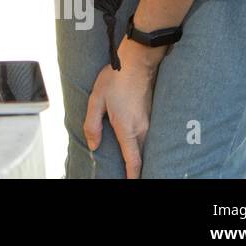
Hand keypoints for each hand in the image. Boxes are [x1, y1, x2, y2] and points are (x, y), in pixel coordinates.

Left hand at [84, 40, 165, 178]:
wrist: (137, 62)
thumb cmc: (115, 80)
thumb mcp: (96, 101)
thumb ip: (92, 125)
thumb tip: (93, 145)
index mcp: (127, 129)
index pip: (133, 161)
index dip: (132, 176)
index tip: (129, 183)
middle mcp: (142, 129)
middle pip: (142, 157)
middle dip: (137, 169)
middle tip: (128, 175)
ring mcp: (150, 122)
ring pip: (147, 147)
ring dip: (142, 157)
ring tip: (133, 165)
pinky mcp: (153, 116)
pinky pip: (150, 137)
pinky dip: (145, 146)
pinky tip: (138, 144)